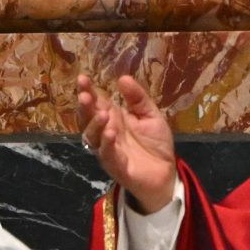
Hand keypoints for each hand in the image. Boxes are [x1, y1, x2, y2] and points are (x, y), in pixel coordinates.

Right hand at [78, 73, 176, 213]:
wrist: (166, 171)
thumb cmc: (155, 143)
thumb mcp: (150, 115)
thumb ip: (138, 98)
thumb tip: (123, 78)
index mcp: (113, 118)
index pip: (96, 102)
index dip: (88, 91)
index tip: (82, 78)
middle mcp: (105, 132)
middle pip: (88, 119)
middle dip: (85, 107)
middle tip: (85, 96)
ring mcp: (108, 150)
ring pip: (93, 137)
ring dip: (95, 125)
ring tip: (102, 114)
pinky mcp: (116, 166)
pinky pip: (107, 154)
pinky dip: (107, 144)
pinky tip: (110, 133)